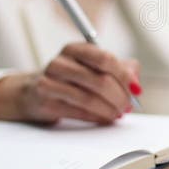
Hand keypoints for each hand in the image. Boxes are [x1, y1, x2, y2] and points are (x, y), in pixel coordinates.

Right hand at [0, 43, 140, 125]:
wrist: (31, 92)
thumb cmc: (70, 79)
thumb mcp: (93, 67)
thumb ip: (119, 69)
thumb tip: (135, 82)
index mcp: (75, 49)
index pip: (105, 59)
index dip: (124, 76)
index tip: (136, 89)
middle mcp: (60, 62)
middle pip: (99, 80)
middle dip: (119, 97)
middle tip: (128, 106)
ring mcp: (49, 81)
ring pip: (89, 98)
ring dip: (109, 110)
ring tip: (118, 114)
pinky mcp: (45, 101)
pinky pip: (78, 111)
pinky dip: (96, 117)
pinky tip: (104, 119)